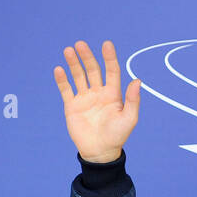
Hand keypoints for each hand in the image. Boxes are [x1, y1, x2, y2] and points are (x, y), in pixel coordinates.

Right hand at [54, 40, 139, 162]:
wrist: (100, 151)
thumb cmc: (117, 136)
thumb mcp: (129, 118)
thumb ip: (132, 100)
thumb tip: (137, 80)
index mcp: (113, 95)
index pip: (112, 72)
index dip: (109, 58)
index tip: (107, 44)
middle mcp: (98, 93)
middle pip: (93, 70)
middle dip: (87, 57)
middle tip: (80, 44)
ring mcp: (85, 98)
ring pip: (78, 76)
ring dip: (73, 63)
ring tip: (69, 50)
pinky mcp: (72, 105)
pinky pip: (66, 89)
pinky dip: (62, 80)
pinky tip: (59, 69)